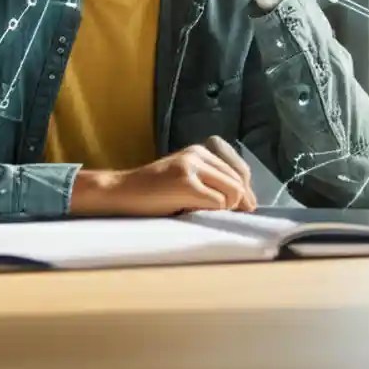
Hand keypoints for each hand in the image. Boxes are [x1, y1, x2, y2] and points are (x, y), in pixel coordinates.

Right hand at [70, 141, 257, 215]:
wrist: (123, 192)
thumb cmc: (154, 193)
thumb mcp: (187, 179)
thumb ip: (212, 182)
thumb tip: (246, 201)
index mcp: (200, 151)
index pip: (239, 170)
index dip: (246, 192)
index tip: (245, 208)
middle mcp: (198, 154)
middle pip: (238, 181)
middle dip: (239, 203)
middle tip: (231, 217)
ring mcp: (191, 167)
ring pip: (231, 192)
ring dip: (225, 208)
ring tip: (205, 212)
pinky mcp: (185, 184)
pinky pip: (217, 202)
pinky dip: (213, 212)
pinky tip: (196, 213)